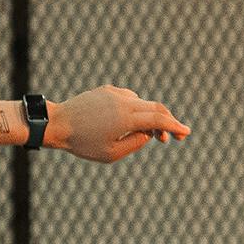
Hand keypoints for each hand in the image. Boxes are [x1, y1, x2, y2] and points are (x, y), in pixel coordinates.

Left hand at [55, 85, 189, 163]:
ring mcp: (115, 93)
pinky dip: (136, 109)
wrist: (57, 123)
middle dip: (168, 121)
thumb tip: (149, 133)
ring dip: (151, 117)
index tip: (186, 132)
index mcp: (126, 118)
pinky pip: (129, 99)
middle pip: (155, 107)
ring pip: (142, 103)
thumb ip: (135, 143)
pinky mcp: (107, 90)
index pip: (159, 119)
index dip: (175, 126)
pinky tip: (131, 122)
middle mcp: (123, 101)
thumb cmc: (82, 143)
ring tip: (151, 135)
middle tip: (175, 136)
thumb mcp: (112, 153)